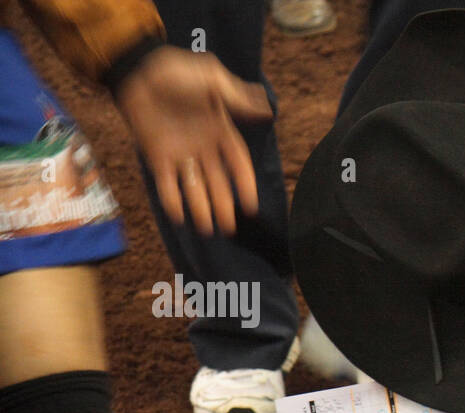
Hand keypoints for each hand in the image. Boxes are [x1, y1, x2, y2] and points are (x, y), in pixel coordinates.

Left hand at [115, 46, 272, 235]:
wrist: (138, 69)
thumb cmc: (176, 70)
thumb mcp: (211, 79)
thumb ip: (235, 98)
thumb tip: (265, 113)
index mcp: (221, 131)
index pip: (237, 164)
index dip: (245, 184)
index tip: (251, 207)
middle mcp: (203, 147)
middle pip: (217, 183)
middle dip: (223, 206)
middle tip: (229, 229)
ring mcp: (180, 153)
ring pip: (194, 187)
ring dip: (201, 209)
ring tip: (208, 231)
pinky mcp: (157, 156)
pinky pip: (166, 182)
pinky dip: (172, 198)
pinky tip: (178, 216)